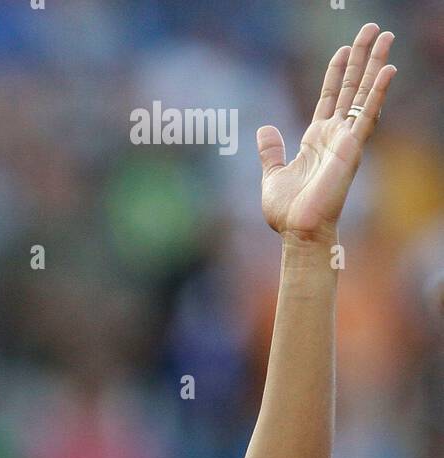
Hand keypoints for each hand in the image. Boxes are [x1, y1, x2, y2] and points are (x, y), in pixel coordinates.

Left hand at [257, 24, 395, 245]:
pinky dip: (378, 92)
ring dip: (375, 64)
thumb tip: (264, 129)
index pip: (330, 97)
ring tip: (386, 36)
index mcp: (316, 139)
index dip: (337, 73)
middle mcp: (335, 135)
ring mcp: (346, 140)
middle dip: (362, 58)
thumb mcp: (272, 175)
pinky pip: (368, 115)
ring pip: (364, 93)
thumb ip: (271, 151)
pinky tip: (389, 69)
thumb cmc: (287, 212)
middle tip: (373, 30)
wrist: (298, 231)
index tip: (343, 50)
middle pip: (352, 87)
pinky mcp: (352, 148)